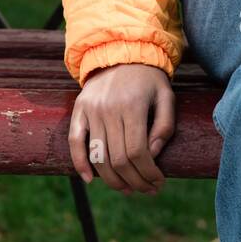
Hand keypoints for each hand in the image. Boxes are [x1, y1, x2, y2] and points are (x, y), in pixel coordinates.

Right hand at [68, 63, 174, 195]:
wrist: (121, 51)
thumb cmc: (148, 79)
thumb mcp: (166, 96)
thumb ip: (165, 125)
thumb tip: (153, 155)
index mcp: (133, 105)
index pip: (138, 151)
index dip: (148, 173)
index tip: (158, 183)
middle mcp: (109, 109)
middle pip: (118, 159)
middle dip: (134, 181)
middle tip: (146, 190)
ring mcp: (91, 110)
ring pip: (98, 156)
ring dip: (112, 180)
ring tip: (127, 188)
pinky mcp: (79, 110)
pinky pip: (75, 142)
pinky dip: (80, 164)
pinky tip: (90, 180)